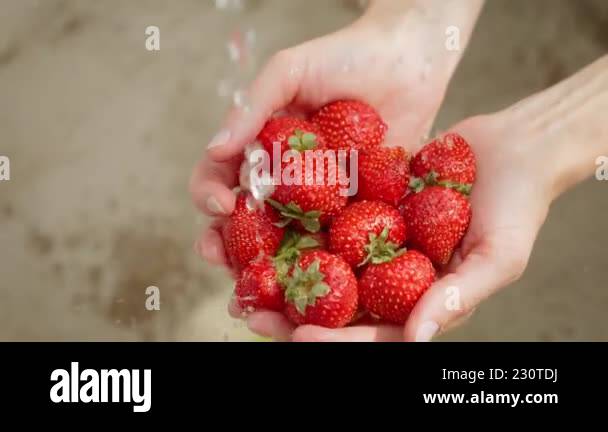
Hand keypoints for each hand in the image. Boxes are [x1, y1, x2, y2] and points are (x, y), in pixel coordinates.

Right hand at [190, 1, 481, 263]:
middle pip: (244, 222)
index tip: (222, 205)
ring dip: (267, 270)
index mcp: (259, 149)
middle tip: (221, 261)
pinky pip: (335, 242)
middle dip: (227, 246)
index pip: (219, 177)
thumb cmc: (344, 56)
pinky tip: (316, 283)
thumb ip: (252, 108)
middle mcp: (284, 180)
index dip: (209, 194)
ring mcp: (319, 200)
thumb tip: (215, 149)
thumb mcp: (290, 71)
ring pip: (285, 243)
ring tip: (258, 290)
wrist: (408, 61)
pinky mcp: (356, 211)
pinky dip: (321, 265)